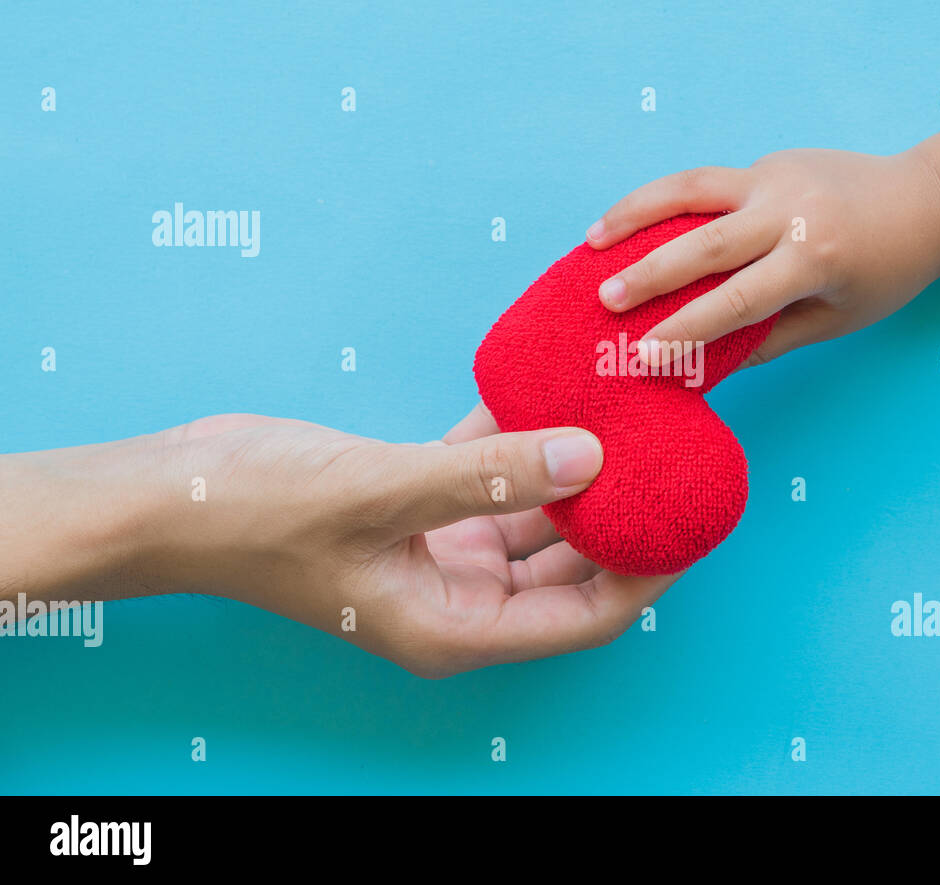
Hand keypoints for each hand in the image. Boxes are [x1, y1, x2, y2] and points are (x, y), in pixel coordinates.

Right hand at [2, 406, 677, 677]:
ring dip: (576, 467)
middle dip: (622, 513)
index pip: (588, 615)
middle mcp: (459, 593)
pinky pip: (492, 472)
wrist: (172, 493)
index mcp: (459, 624)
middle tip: (674, 456)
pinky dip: (522, 437)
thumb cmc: (259, 515)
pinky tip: (555, 390)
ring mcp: (439, 546)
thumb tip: (592, 455)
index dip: (649, 573)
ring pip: (537, 511)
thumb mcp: (383, 492)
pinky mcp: (418, 501)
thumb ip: (493, 476)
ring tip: (630, 414)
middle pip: (573, 564)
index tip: (693, 517)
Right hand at [586, 148, 939, 366]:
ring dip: (637, 213)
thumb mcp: (837, 318)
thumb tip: (709, 367)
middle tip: (603, 300)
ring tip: (592, 240)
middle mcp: (792, 211)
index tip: (643, 357)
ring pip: (691, 190)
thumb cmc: (887, 272)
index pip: (738, 301)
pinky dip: (662, 198)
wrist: (929, 199)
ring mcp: (776, 178)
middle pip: (704, 243)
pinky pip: (705, 182)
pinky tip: (628, 220)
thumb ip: (771, 337)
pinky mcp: (767, 164)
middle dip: (649, 274)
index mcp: (816, 259)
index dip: (687, 331)